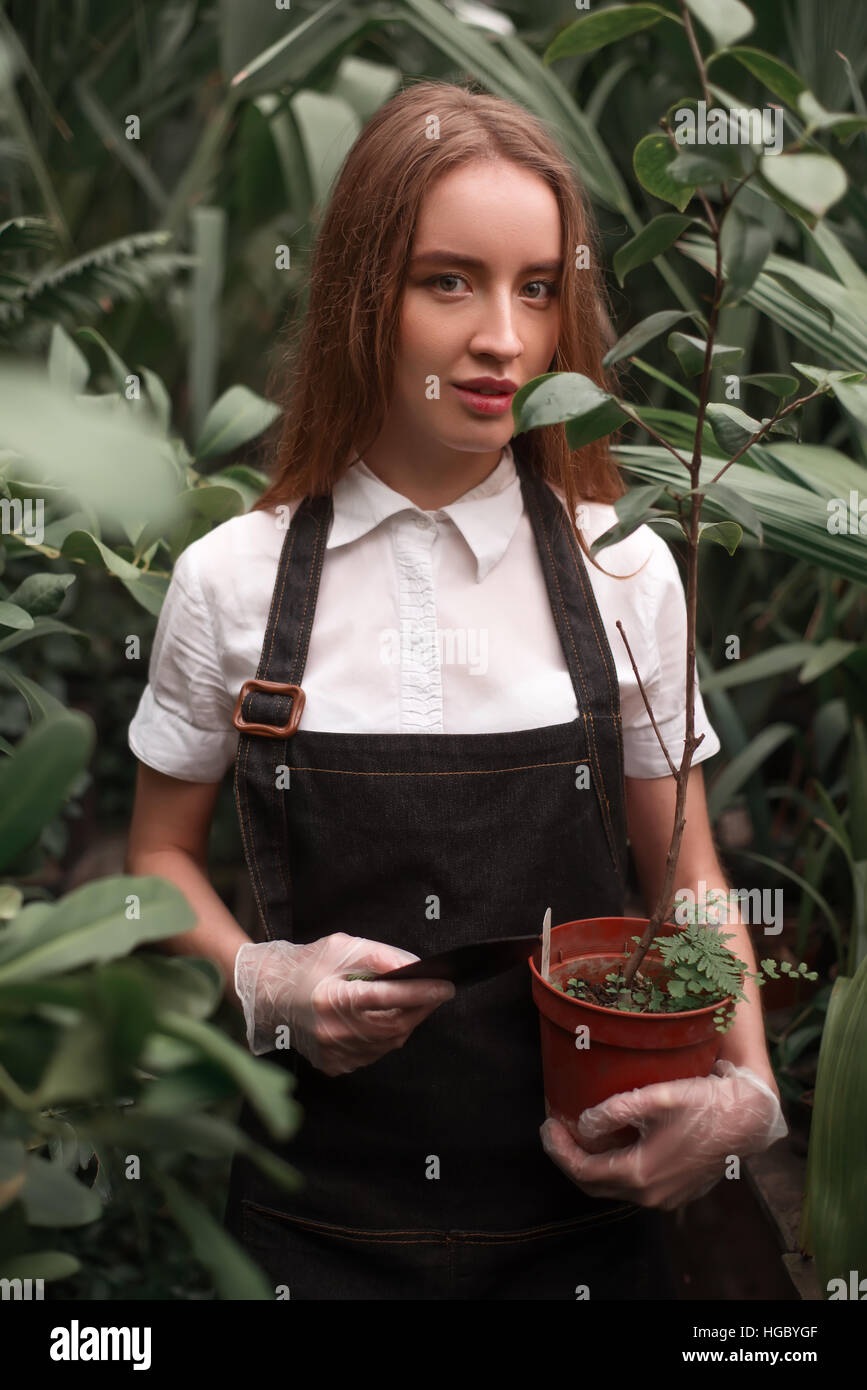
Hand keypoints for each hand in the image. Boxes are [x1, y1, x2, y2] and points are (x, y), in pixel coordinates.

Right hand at [234, 933, 454, 1073]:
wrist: (269, 994)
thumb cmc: (307, 965)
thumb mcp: (342, 947)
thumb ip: (381, 956)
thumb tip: (416, 967)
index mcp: (331, 998)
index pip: (387, 997)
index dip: (421, 992)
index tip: (447, 986)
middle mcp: (331, 1031)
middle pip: (393, 1025)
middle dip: (421, 1008)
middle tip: (438, 992)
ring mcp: (332, 1053)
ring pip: (387, 1043)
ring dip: (407, 1022)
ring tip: (412, 1002)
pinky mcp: (333, 1065)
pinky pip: (374, 1053)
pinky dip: (387, 1036)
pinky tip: (384, 1019)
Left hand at [540, 1060, 787, 1209]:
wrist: (746, 1119)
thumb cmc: (702, 1103)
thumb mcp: (654, 1097)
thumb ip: (614, 1111)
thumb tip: (583, 1125)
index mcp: (641, 1174)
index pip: (582, 1170)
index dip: (557, 1149)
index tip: (547, 1123)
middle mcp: (651, 1195)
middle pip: (593, 1185)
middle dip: (568, 1158)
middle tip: (555, 1131)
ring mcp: (666, 1197)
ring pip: (614, 1187)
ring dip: (592, 1164)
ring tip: (579, 1134)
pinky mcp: (677, 1191)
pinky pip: (635, 1185)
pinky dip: (615, 1168)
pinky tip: (612, 1143)